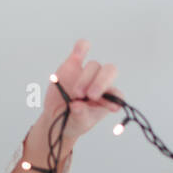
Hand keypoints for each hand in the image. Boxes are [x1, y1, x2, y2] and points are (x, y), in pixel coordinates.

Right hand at [25, 38, 123, 159]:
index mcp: (107, 100)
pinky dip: (81, 47)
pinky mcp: (73, 64)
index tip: (110, 107)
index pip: (117, 95)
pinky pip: (81, 48)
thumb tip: (77, 106)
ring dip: (86, 79)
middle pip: (109, 72)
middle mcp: (100, 84)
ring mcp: (87, 73)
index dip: (114, 98)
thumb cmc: (72, 122)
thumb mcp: (78, 124)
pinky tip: (79, 54)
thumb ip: (80, 116)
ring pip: (94, 66)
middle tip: (90, 95)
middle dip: (101, 82)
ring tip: (76, 94)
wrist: (55, 117)